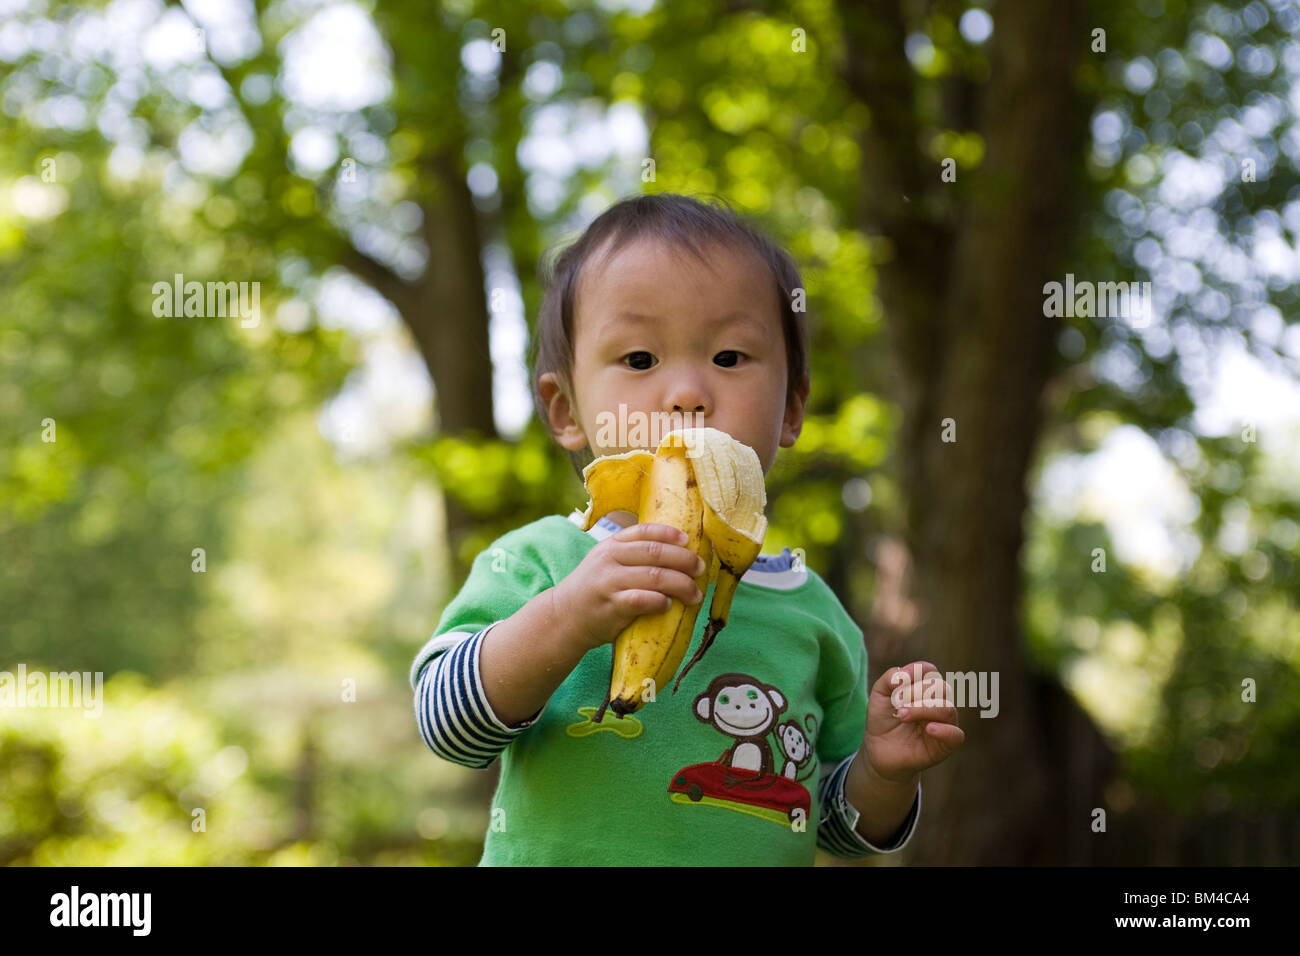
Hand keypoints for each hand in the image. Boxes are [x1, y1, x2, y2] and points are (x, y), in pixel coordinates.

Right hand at [552, 522, 706, 652]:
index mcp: (611, 545)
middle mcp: (609, 559)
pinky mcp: (612, 606)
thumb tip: (678, 552)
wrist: (564, 617)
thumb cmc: (595, 590)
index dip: (670, 534)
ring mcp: (609, 582)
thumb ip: (632, 555)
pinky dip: (660, 601)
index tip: (689, 540)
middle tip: (701, 568)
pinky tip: (669, 605)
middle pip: (655, 553)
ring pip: (654, 576)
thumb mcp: (606, 563)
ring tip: (695, 594)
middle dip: (684, 560)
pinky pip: (642, 599)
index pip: (644, 531)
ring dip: (681, 584)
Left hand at [863, 661, 964, 782]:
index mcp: (925, 689)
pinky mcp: (945, 745)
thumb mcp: (879, 695)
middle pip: (941, 687)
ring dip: (923, 709)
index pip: (930, 672)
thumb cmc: (883, 720)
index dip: (917, 672)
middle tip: (897, 704)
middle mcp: (938, 703)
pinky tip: (929, 729)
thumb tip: (903, 673)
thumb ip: (889, 678)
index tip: (898, 681)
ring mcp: (943, 724)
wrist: (878, 751)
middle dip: (916, 692)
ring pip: (947, 709)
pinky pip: (956, 735)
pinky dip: (945, 730)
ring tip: (902, 715)